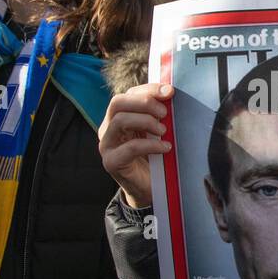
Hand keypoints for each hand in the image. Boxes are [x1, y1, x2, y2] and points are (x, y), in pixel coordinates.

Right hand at [98, 82, 172, 208]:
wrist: (147, 188)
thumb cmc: (153, 157)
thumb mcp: (156, 131)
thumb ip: (158, 114)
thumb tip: (170, 93)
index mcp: (118, 116)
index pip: (129, 94)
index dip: (149, 89)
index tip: (170, 92)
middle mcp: (108, 128)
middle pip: (118, 102)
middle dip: (144, 102)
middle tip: (164, 113)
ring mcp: (106, 145)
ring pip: (119, 121)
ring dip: (146, 122)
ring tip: (164, 131)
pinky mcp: (111, 162)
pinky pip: (129, 147)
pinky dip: (150, 144)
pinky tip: (165, 147)